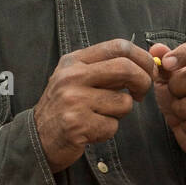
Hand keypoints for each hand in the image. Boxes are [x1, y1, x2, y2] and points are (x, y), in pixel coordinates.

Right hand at [34, 39, 155, 172]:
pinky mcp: (77, 124)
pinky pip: (113, 126)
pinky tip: (91, 130)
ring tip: (101, 115)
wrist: (36, 138)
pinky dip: (108, 131)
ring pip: (124, 102)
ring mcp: (73, 100)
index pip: (119, 46)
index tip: (149, 70)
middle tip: (141, 94)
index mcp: (74, 61)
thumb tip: (148, 62)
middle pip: (126, 68)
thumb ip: (106, 68)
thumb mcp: (77, 78)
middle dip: (143, 82)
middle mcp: (72, 76)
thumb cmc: (65, 107)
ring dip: (121, 113)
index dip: (142, 57)